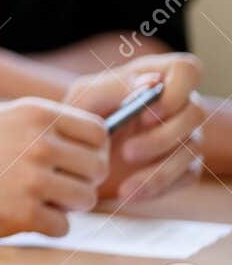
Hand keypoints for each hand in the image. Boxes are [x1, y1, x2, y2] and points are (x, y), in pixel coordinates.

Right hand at [0, 98, 107, 240]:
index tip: (73, 164)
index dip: (91, 151)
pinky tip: (19, 217)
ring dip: (65, 206)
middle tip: (52, 188)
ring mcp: (32, 178)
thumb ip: (44, 126)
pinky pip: (63, 227)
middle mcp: (39, 142)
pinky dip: (46, 227)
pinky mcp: (23, 213)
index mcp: (35, 113)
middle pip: (97, 168)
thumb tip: (95, 141)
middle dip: (80, 181)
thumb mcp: (2, 119)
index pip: (99, 133)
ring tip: (35, 202)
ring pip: (85, 199)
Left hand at [65, 54, 205, 201]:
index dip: (175, 91)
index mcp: (155, 77)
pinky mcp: (183, 164)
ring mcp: (184, 135)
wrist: (69, 154)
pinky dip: (156, 186)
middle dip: (162, 136)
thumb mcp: (86, 97)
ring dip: (159, 168)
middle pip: (194, 113)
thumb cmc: (79, 115)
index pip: (187, 70)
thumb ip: (115, 86)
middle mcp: (177, 104)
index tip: (145, 113)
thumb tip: (151, 83)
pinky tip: (128, 193)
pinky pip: (184, 176)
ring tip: (123, 184)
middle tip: (127, 152)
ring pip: (191, 149)